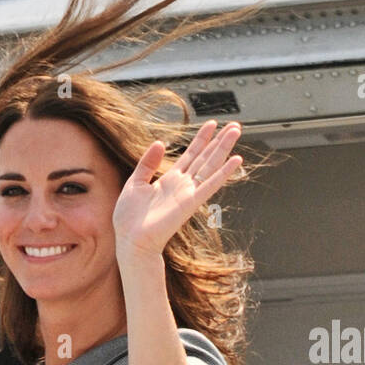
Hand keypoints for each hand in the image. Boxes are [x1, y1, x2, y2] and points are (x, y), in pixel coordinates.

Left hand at [111, 120, 242, 262]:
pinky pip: (210, 185)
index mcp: (169, 180)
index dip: (201, 139)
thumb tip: (160, 142)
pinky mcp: (190, 203)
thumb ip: (147, 163)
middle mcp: (182, 185)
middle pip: (205, 158)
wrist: (130, 240)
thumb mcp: (134, 183)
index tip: (212, 124)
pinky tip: (236, 160)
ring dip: (224, 149)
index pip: (190, 155)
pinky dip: (223, 173)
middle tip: (235, 125)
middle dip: (219, 141)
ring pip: (210, 166)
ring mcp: (188, 193)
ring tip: (236, 131)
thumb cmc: (129, 218)